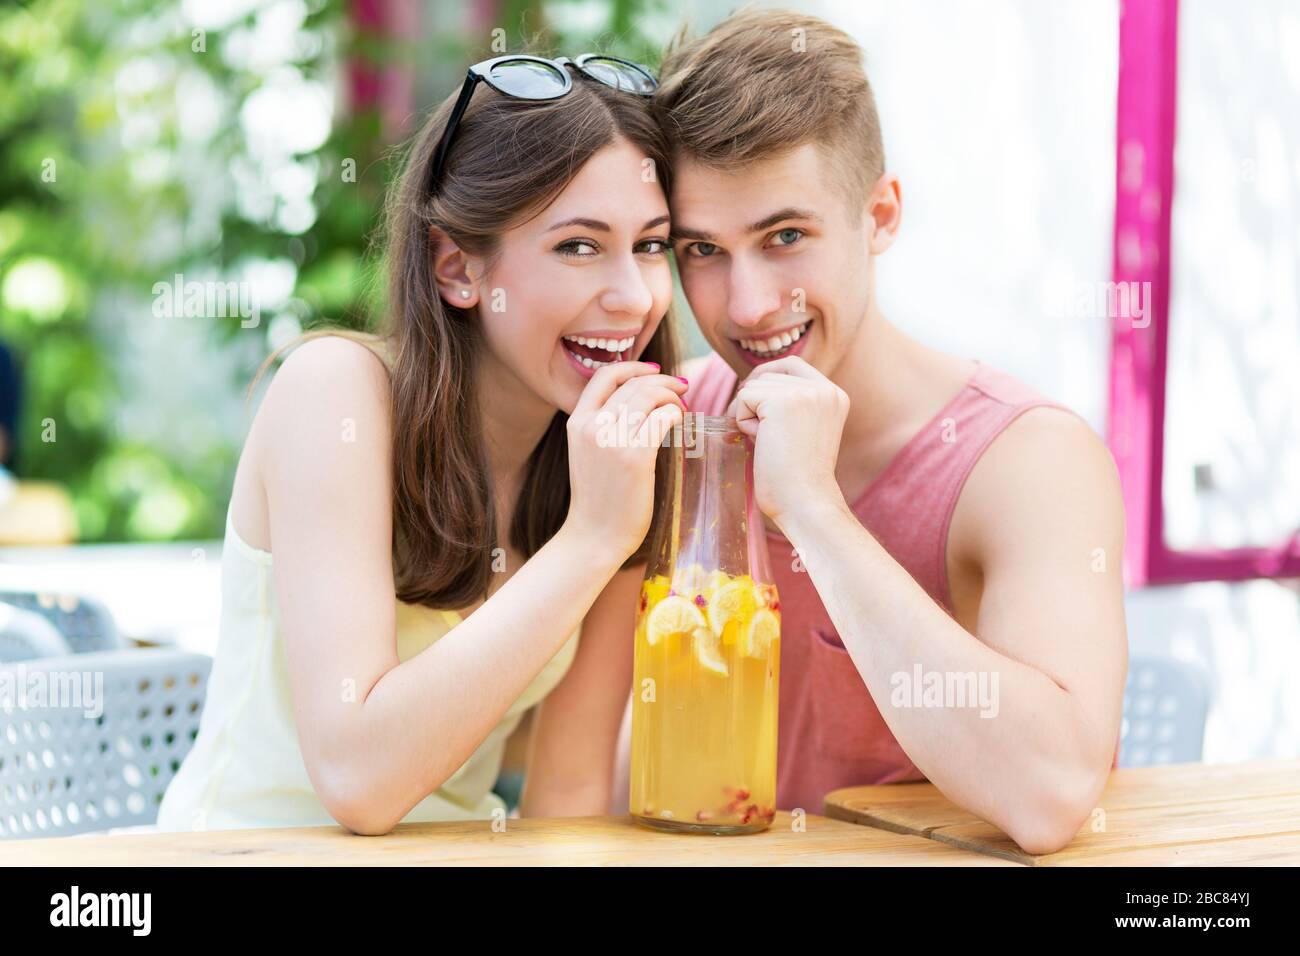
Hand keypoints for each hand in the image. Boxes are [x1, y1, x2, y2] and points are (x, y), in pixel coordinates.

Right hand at [563, 362, 686, 561]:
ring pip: (650, 396)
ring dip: (672, 396)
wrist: (594, 536)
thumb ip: (603, 427)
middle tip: (681, 390)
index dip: (634, 366)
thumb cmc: (598, 500)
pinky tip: (680, 422)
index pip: (605, 376)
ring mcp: (612, 440)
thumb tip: (641, 403)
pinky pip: (662, 418)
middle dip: (663, 381)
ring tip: (681, 408)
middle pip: (634, 384)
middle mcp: (592, 426)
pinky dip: (675, 414)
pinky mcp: (635, 457)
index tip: (655, 370)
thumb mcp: (588, 453)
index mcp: (576, 422)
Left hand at [726, 356, 848, 523]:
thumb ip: (788, 404)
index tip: (756, 405)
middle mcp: (825, 389)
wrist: (804, 502)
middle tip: (758, 431)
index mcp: (834, 395)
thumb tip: (747, 385)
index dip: (766, 379)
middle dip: (754, 398)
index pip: (792, 365)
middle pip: (769, 373)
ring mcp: (805, 392)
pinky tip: (762, 444)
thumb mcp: (801, 430)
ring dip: (749, 415)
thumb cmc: (796, 477)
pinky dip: (743, 422)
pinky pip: (743, 399)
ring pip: (753, 386)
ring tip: (768, 443)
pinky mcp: (782, 402)